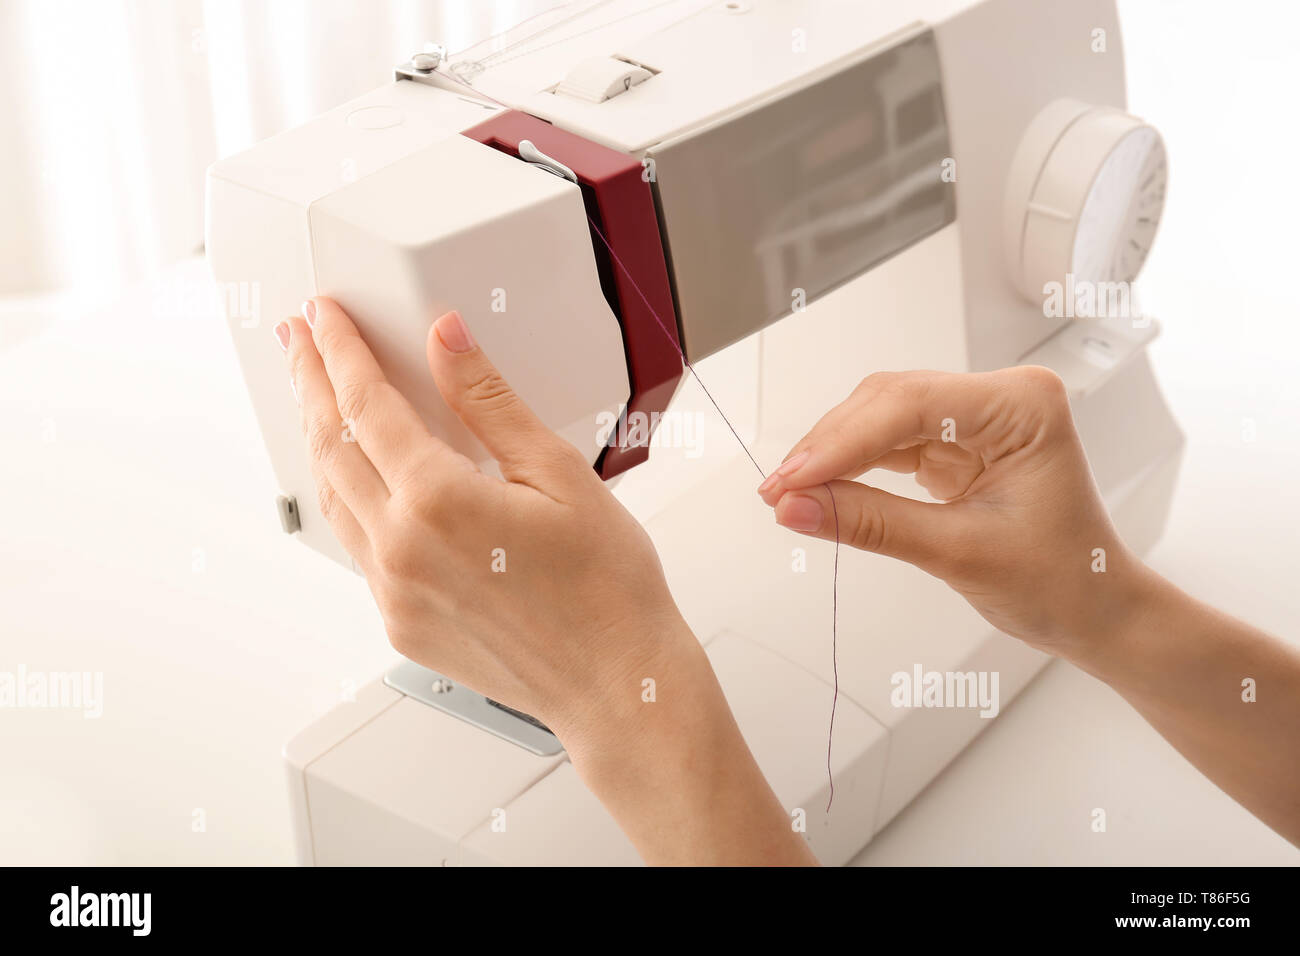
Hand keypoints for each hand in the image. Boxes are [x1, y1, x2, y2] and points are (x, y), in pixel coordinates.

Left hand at [276, 297, 814, 864]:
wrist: (614, 680)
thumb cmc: (606, 590)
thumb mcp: (557, 472)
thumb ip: (490, 402)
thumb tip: (447, 341)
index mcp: (439, 502)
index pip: (365, 404)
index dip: (339, 352)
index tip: (325, 318)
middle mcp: (401, 549)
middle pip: (332, 446)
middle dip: (311, 384)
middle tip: (299, 342)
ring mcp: (395, 592)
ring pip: (333, 498)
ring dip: (319, 440)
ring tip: (315, 400)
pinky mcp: (401, 622)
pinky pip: (355, 546)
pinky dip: (346, 497)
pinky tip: (358, 480)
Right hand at [756, 366, 1299, 845]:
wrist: (1094, 610)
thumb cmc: (1061, 582)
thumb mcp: (957, 554)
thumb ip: (870, 524)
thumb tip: (795, 508)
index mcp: (1022, 406)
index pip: (911, 405)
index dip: (842, 442)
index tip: (791, 480)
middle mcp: (1000, 399)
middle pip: (889, 402)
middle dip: (829, 446)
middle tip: (778, 492)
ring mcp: (977, 418)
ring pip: (881, 418)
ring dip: (833, 455)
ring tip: (788, 495)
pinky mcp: (957, 442)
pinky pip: (890, 443)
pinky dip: (851, 466)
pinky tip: (818, 489)